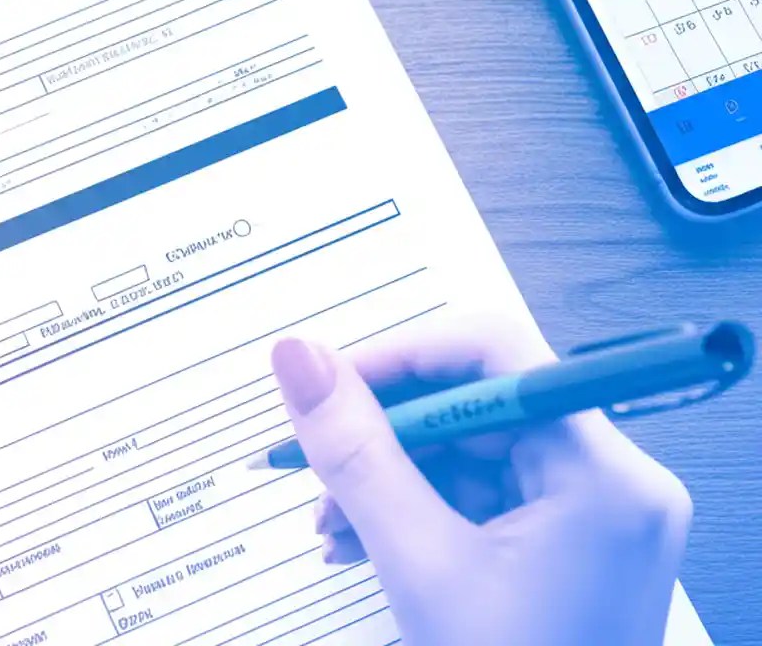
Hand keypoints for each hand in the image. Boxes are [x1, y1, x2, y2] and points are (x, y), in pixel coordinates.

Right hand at [272, 320, 691, 645]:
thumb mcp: (418, 563)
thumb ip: (356, 455)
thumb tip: (304, 363)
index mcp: (602, 476)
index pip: (497, 353)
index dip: (403, 357)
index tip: (334, 382)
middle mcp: (612, 484)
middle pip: (478, 407)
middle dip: (385, 436)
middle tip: (318, 458)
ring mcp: (591, 518)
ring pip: (470, 456)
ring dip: (389, 481)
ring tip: (332, 522)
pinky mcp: (566, 547)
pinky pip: (480, 498)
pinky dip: (417, 513)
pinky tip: (364, 542)